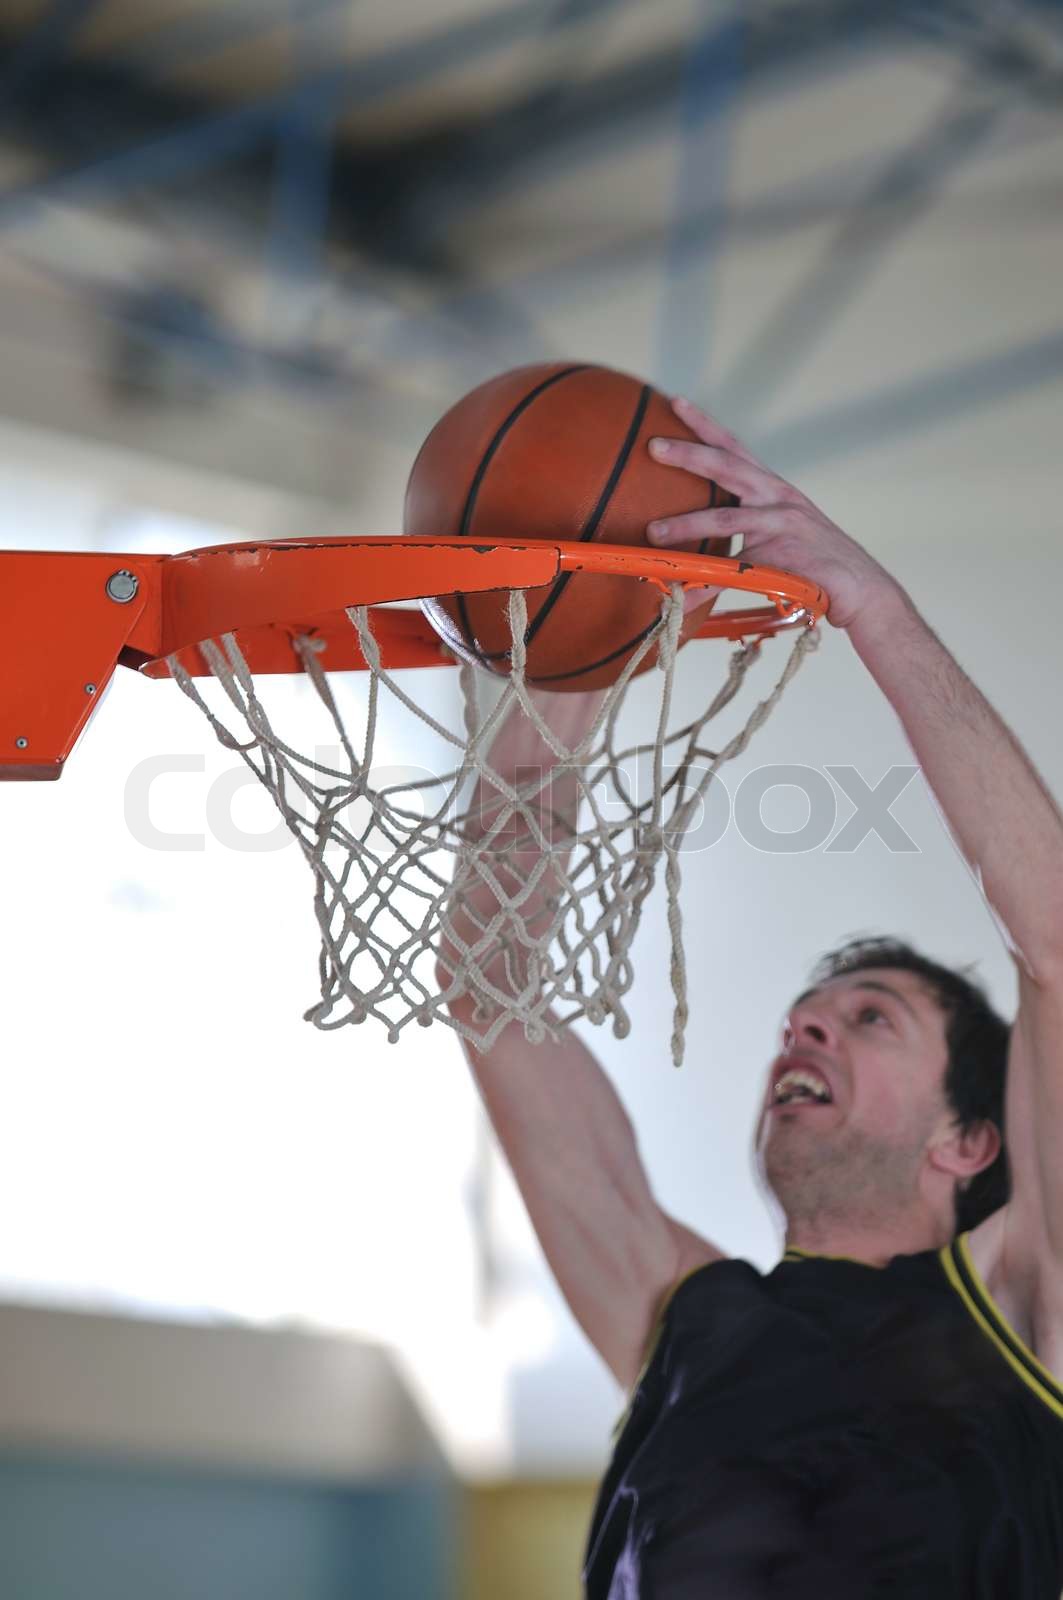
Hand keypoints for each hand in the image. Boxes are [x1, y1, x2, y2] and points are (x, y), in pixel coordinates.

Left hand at [646, 396, 905, 630]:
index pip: (734, 448)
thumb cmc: (812, 562)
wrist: (859, 588)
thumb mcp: (779, 530)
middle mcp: (777, 497)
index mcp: (772, 487)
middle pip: (728, 466)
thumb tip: (695, 538)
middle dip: (688, 454)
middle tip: (653, 445)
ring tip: (653, 532)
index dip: (705, 425)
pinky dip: (704, 585)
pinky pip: (735, 570)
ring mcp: (783, 524)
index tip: (676, 402)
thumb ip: (744, 523)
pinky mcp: (784, 557)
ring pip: (727, 518)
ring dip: (686, 525)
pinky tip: (682, 597)